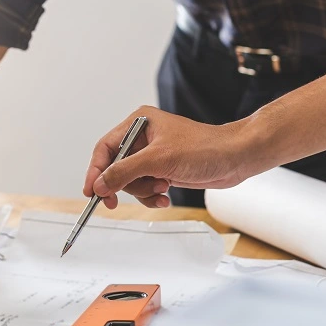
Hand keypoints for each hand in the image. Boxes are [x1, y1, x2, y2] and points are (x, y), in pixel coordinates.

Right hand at [83, 106, 249, 208]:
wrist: (235, 158)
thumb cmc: (204, 148)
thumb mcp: (159, 160)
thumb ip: (125, 171)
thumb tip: (100, 184)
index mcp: (138, 123)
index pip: (105, 148)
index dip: (96, 171)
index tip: (91, 192)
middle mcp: (143, 138)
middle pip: (115, 168)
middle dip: (125, 185)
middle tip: (115, 202)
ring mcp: (153, 156)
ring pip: (131, 182)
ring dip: (143, 192)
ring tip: (161, 189)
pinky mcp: (163, 171)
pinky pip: (146, 188)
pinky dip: (152, 196)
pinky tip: (165, 196)